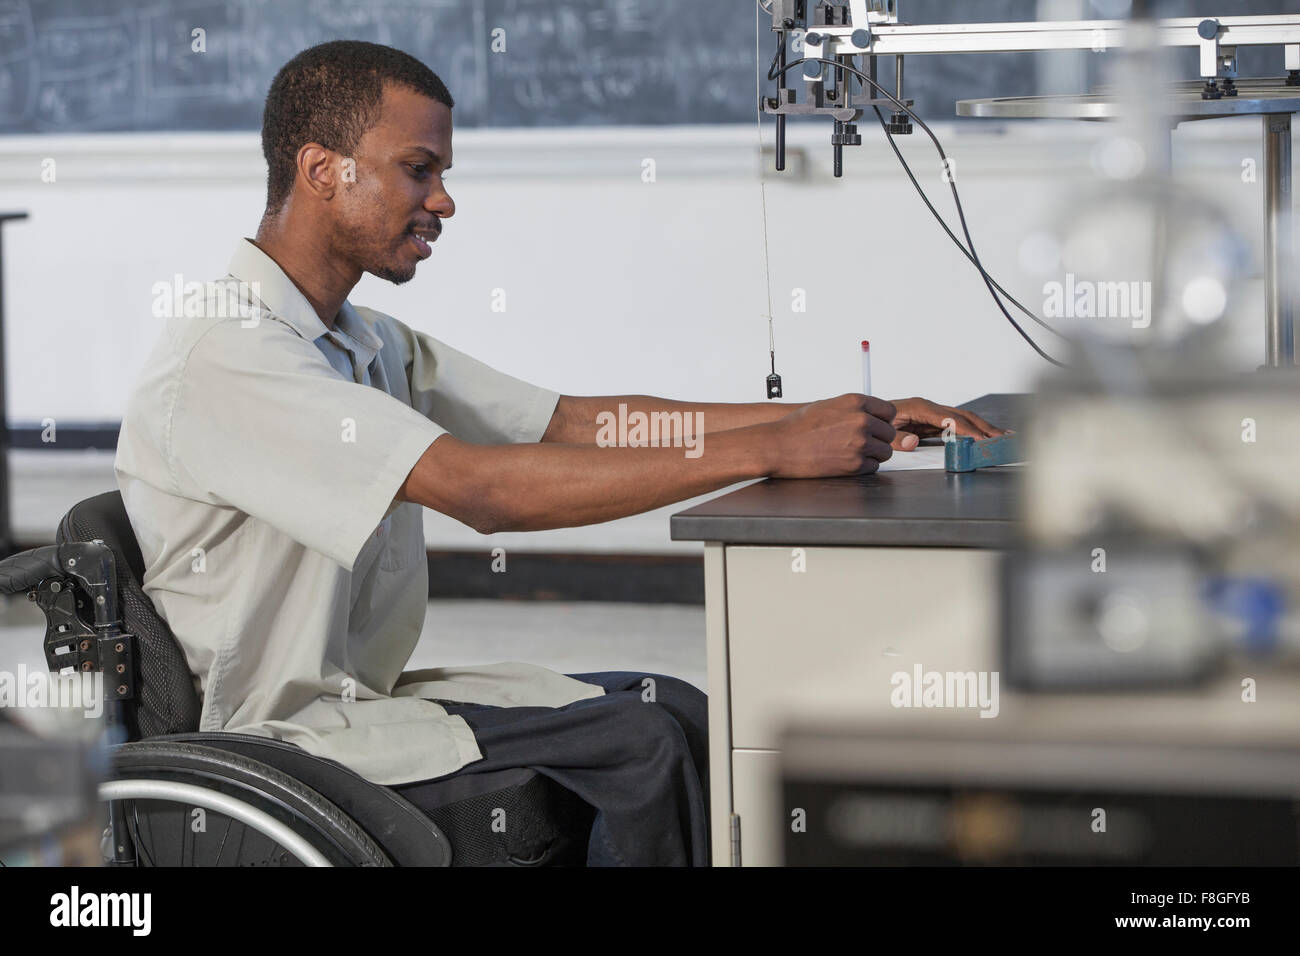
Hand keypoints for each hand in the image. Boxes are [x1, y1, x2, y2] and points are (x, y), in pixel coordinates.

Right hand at [769, 393, 896, 477]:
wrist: (779, 446)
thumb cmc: (798, 427)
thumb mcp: (828, 405)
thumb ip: (853, 409)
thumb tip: (871, 416)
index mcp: (856, 402)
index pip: (889, 412)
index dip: (882, 420)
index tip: (875, 426)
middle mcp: (861, 421)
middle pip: (889, 433)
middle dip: (878, 439)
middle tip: (861, 443)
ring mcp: (859, 443)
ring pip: (885, 451)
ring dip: (873, 454)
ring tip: (854, 453)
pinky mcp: (855, 464)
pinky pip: (873, 467)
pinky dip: (863, 467)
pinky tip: (846, 461)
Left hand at [885, 397, 1006, 450]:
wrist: (867, 417)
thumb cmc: (875, 421)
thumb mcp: (883, 430)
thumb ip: (897, 438)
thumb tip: (913, 443)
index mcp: (919, 407)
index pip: (949, 418)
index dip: (966, 429)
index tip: (980, 440)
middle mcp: (929, 407)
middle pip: (963, 415)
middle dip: (983, 427)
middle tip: (1002, 439)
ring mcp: (933, 413)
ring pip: (964, 419)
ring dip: (983, 428)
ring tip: (1003, 436)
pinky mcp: (934, 421)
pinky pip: (957, 425)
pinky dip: (973, 431)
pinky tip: (984, 437)